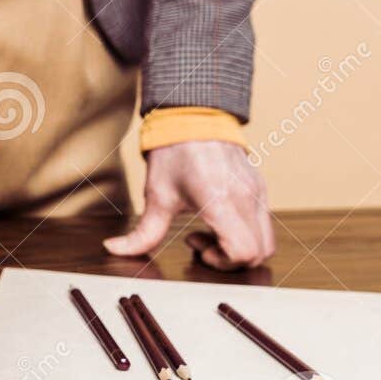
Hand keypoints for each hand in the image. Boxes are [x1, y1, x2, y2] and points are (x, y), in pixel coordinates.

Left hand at [103, 140, 274, 270]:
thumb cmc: (174, 154)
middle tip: (201, 243)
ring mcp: (257, 193)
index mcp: (221, 201)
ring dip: (239, 248)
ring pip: (265, 242)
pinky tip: (217, 220)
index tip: (198, 248)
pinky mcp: (260, 188)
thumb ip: (141, 232)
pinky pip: (264, 225)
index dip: (222, 262)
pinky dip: (245, 233)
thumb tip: (114, 249)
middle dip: (230, 260)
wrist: (194, 117)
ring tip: (209, 232)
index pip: (243, 251)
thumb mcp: (156, 196)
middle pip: (258, 253)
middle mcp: (246, 198)